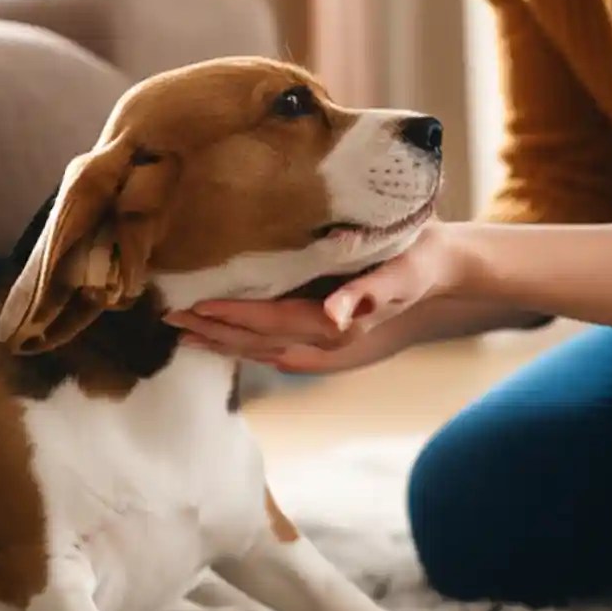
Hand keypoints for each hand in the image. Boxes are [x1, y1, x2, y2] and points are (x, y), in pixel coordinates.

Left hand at [164, 221, 462, 371]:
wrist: (445, 276)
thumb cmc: (420, 262)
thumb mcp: (401, 272)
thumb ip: (369, 292)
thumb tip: (336, 316)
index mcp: (337, 325)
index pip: (270, 322)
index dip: (231, 317)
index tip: (193, 307)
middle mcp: (325, 341)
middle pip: (256, 342)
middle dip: (212, 332)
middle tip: (167, 318)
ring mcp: (323, 344)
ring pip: (260, 348)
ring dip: (221, 341)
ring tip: (182, 331)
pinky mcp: (324, 336)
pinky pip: (273, 344)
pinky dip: (243, 341)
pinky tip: (221, 334)